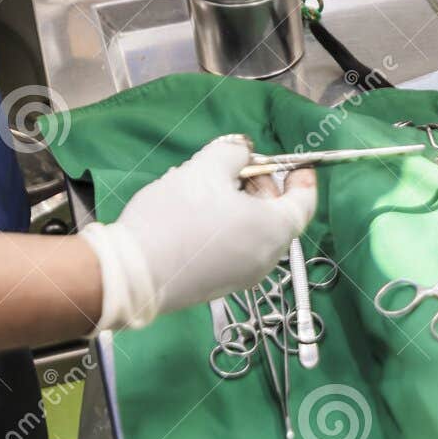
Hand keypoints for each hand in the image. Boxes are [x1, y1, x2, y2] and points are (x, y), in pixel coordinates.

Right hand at [80, 137, 316, 331]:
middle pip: (277, 214)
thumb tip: (243, 152)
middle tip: (234, 167)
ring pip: (254, 230)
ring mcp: (244, 276)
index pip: (305, 201)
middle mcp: (267, 259)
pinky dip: (226, 226)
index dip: (301, 176)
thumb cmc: (176, 217)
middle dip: (260, 185)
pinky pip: (235, 248)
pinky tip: (195, 213)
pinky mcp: (220, 286)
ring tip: (205, 186)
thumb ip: (233, 152)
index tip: (293, 162)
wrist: (132, 274)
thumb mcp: (205, 168)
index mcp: (274, 230)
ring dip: (238, 204)